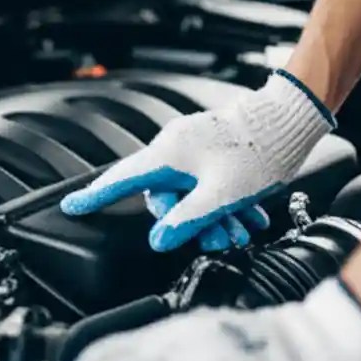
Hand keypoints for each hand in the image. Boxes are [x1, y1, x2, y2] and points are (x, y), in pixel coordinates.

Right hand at [60, 70, 334, 251]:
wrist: (289, 120)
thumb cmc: (257, 154)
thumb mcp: (220, 197)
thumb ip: (187, 221)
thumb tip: (160, 240)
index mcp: (169, 155)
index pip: (121, 179)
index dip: (95, 196)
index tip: (71, 205)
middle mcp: (177, 146)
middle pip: (167, 195)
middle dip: (192, 222)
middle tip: (220, 240)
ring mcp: (197, 145)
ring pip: (193, 191)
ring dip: (216, 216)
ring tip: (242, 231)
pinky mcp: (216, 147)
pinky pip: (210, 181)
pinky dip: (226, 201)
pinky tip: (250, 216)